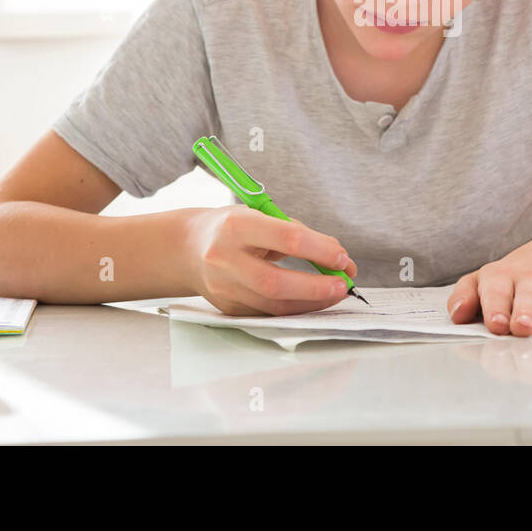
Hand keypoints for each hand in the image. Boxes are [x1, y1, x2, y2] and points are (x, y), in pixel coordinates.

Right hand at [184, 205, 357, 315]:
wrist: (188, 248)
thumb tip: (340, 258)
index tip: (342, 257)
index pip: (286, 238)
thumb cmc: (234, 228)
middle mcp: (224, 259)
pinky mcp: (227, 308)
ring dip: (310, 303)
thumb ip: (299, 234)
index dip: (319, 249)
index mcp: (236, 226)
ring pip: (273, 305)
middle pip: (275, 282)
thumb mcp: (260, 216)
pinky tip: (312, 302)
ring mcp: (223, 288)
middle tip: (343, 285)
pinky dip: (295, 309)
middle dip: (316, 287)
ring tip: (334, 294)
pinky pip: (268, 313)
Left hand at [445, 231, 531, 336]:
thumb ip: (466, 296)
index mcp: (501, 277)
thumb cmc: (517, 278)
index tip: (495, 325)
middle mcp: (531, 278)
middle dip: (524, 312)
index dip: (495, 307)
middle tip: (521, 329)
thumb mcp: (486, 280)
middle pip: (528, 295)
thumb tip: (456, 316)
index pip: (495, 291)